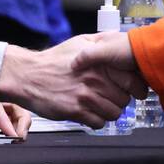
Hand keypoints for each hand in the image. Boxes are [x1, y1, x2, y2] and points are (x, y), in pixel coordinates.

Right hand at [0, 35, 147, 128]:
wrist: (28, 75)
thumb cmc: (53, 61)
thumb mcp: (79, 43)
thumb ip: (101, 42)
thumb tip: (119, 40)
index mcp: (100, 63)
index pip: (132, 81)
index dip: (135, 88)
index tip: (132, 90)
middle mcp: (95, 80)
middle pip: (124, 100)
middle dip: (119, 101)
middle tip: (110, 98)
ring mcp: (86, 96)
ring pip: (113, 114)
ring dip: (108, 112)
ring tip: (99, 106)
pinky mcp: (76, 111)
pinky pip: (99, 123)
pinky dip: (96, 121)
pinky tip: (89, 112)